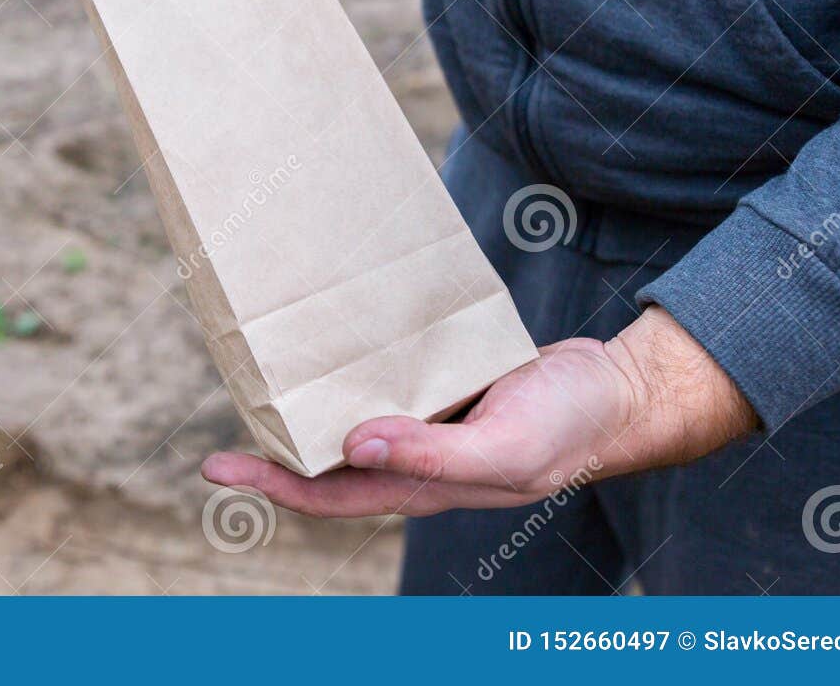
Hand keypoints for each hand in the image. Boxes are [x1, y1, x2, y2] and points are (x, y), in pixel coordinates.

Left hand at [202, 306, 757, 517]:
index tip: (216, 469)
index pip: (329, 495)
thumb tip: (354, 447)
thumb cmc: (571, 426)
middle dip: (272, 452)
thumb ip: (433, 455)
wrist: (623, 391)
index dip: (272, 485)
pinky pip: (385, 383)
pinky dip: (351, 370)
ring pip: (353, 421)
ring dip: (307, 409)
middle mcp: (417, 458)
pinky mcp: (445, 388)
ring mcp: (430, 424)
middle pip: (328, 464)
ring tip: (260, 380)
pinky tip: (332, 345)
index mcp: (424, 485)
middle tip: (223, 419)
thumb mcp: (505, 448)